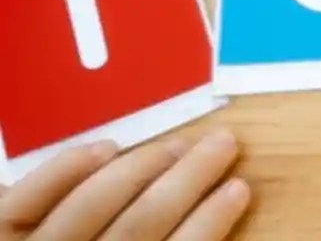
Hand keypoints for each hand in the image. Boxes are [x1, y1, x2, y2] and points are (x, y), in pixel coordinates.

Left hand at [0, 129, 249, 240]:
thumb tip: (194, 234)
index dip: (210, 223)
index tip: (241, 187)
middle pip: (141, 225)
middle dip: (188, 181)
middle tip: (224, 143)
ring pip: (92, 206)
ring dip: (141, 167)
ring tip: (178, 142)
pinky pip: (26, 200)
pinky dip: (65, 170)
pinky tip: (106, 147)